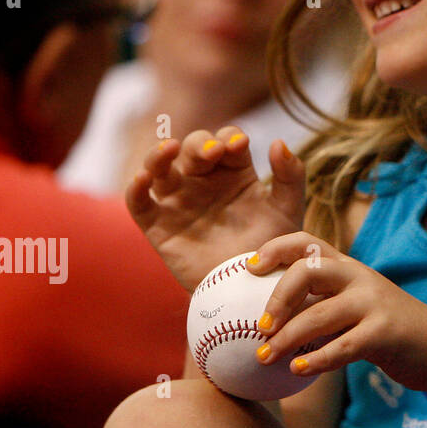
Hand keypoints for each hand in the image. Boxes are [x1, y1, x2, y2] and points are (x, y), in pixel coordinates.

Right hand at [126, 126, 305, 290]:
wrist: (250, 291)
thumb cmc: (273, 248)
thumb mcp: (288, 210)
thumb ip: (291, 176)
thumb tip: (278, 142)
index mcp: (235, 172)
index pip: (227, 141)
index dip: (230, 137)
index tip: (240, 144)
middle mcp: (204, 182)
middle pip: (194, 148)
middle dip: (201, 143)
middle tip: (215, 152)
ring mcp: (179, 202)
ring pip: (159, 167)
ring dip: (159, 154)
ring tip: (171, 148)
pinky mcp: (158, 227)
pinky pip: (140, 204)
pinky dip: (135, 189)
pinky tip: (143, 179)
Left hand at [247, 232, 426, 396]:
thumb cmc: (384, 328)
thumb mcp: (355, 304)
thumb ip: (322, 301)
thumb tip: (264, 318)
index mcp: (348, 267)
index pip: (307, 242)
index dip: (274, 249)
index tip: (249, 268)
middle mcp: (359, 277)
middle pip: (308, 270)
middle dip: (277, 297)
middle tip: (259, 326)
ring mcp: (373, 303)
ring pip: (318, 315)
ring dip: (286, 339)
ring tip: (264, 357)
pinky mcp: (384, 331)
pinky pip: (341, 347)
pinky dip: (315, 361)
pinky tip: (297, 370)